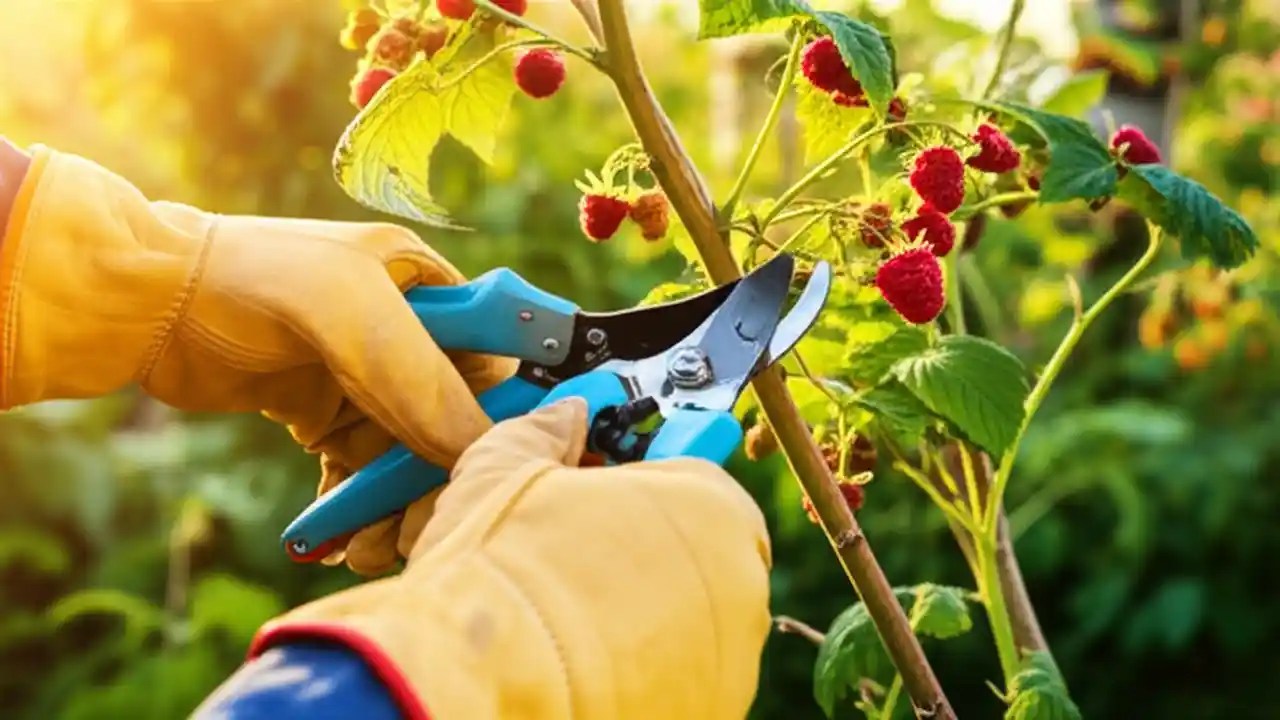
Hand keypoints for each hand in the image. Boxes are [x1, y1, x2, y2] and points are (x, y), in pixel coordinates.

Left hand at [0, 146, 514, 574]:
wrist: (145, 303)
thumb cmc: (250, 278)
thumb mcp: (350, 315)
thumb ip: (420, 379)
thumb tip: (481, 452)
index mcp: (430, 287)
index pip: (498, 360)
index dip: (507, 417)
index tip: (501, 473)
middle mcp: (407, 336)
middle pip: (455, 422)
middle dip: (441, 481)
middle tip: (421, 533)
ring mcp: (366, 380)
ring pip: (408, 458)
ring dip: (396, 508)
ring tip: (370, 550)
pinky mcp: (328, 417)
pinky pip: (362, 474)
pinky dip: (357, 509)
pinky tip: (340, 539)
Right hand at [247, 399, 773, 718]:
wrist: (470, 685)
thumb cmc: (497, 573)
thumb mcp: (507, 468)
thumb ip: (548, 429)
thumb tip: (564, 415)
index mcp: (710, 506)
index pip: (693, 467)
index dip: (642, 470)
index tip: (609, 477)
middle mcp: (739, 586)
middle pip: (692, 545)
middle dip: (638, 540)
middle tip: (572, 544)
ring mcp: (728, 661)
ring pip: (684, 614)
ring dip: (638, 603)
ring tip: (565, 605)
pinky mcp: (702, 712)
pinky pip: (673, 672)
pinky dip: (636, 661)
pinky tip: (578, 652)